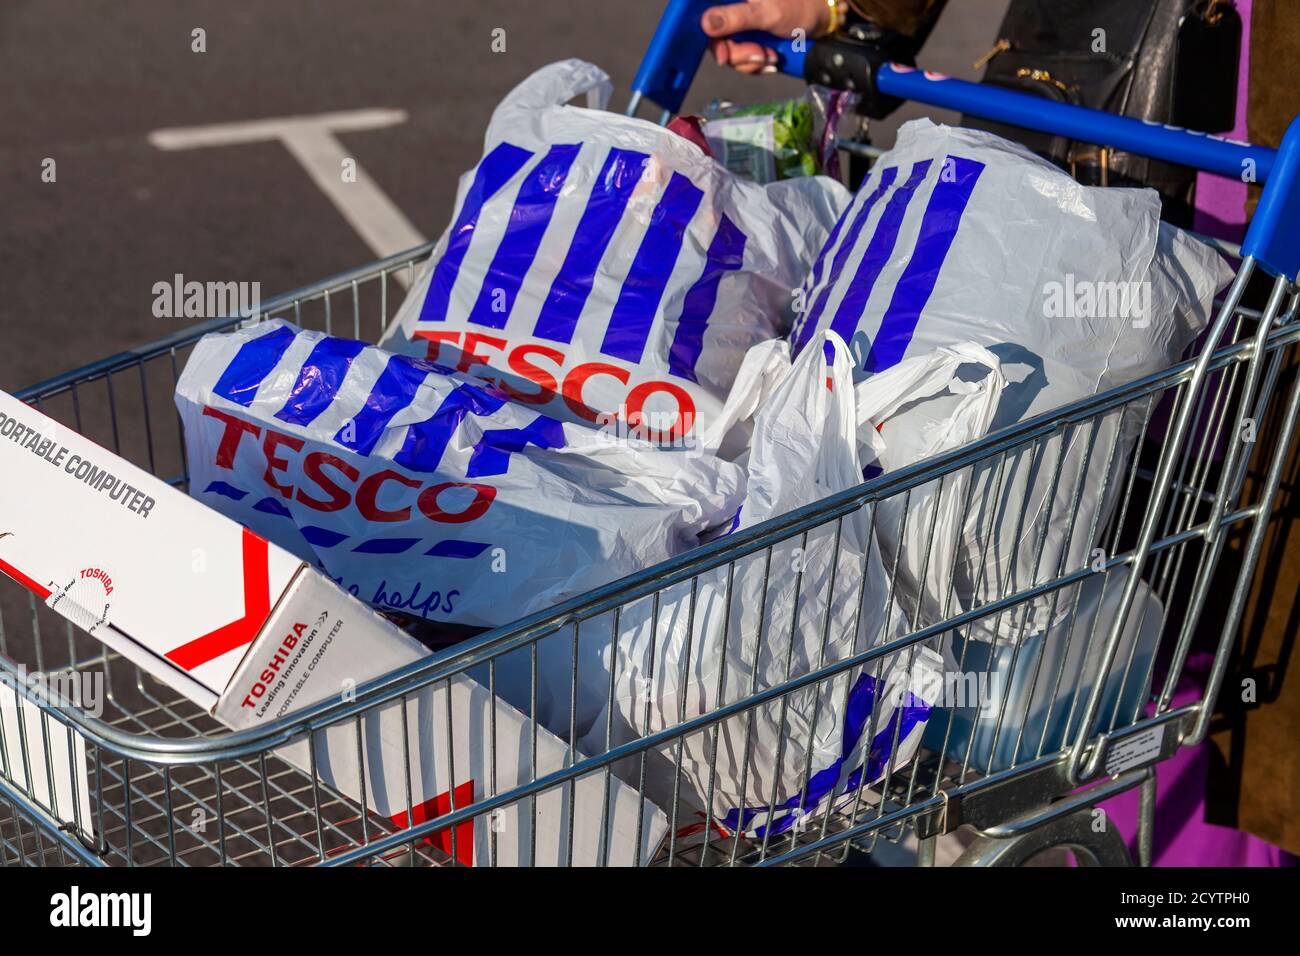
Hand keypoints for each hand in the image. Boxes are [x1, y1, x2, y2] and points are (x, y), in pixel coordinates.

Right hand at [701, 0, 831, 73]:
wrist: (822, 18)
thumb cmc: (799, 6)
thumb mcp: (767, 14)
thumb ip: (736, 18)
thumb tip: (705, 23)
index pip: (706, 18)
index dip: (712, 40)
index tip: (724, 56)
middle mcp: (732, 8)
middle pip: (718, 40)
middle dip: (740, 55)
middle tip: (761, 54)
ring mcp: (741, 25)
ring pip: (731, 52)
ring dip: (751, 62)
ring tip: (772, 56)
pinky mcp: (749, 38)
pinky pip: (743, 58)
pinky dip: (757, 64)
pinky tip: (772, 59)